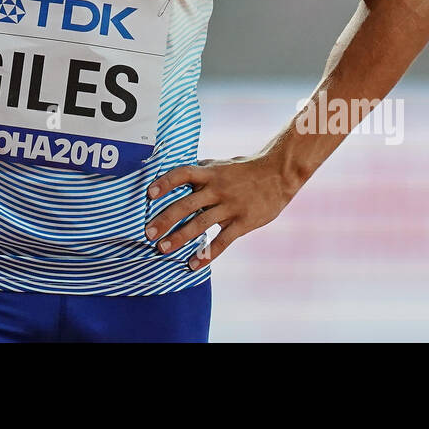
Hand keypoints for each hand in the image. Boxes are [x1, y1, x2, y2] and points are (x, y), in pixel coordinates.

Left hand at [145, 154, 291, 270]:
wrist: (279, 174)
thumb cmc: (246, 169)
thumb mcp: (222, 164)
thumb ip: (202, 170)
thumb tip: (178, 174)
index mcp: (210, 173)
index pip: (182, 174)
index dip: (165, 183)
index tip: (149, 194)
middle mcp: (217, 189)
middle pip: (186, 204)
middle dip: (165, 219)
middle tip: (149, 233)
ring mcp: (230, 206)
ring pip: (201, 224)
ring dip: (180, 238)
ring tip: (164, 249)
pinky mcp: (243, 222)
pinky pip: (222, 241)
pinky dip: (207, 253)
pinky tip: (194, 264)